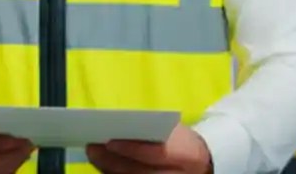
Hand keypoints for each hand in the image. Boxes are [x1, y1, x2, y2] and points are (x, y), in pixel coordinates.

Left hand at [86, 125, 212, 173]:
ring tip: (93, 154)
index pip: (155, 155)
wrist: (203, 163)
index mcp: (187, 154)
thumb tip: (118, 126)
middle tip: (92, 147)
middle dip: (112, 161)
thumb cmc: (182, 141)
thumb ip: (152, 130)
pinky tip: (102, 165)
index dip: (131, 149)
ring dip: (108, 169)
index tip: (109, 141)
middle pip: (138, 172)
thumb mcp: (175, 131)